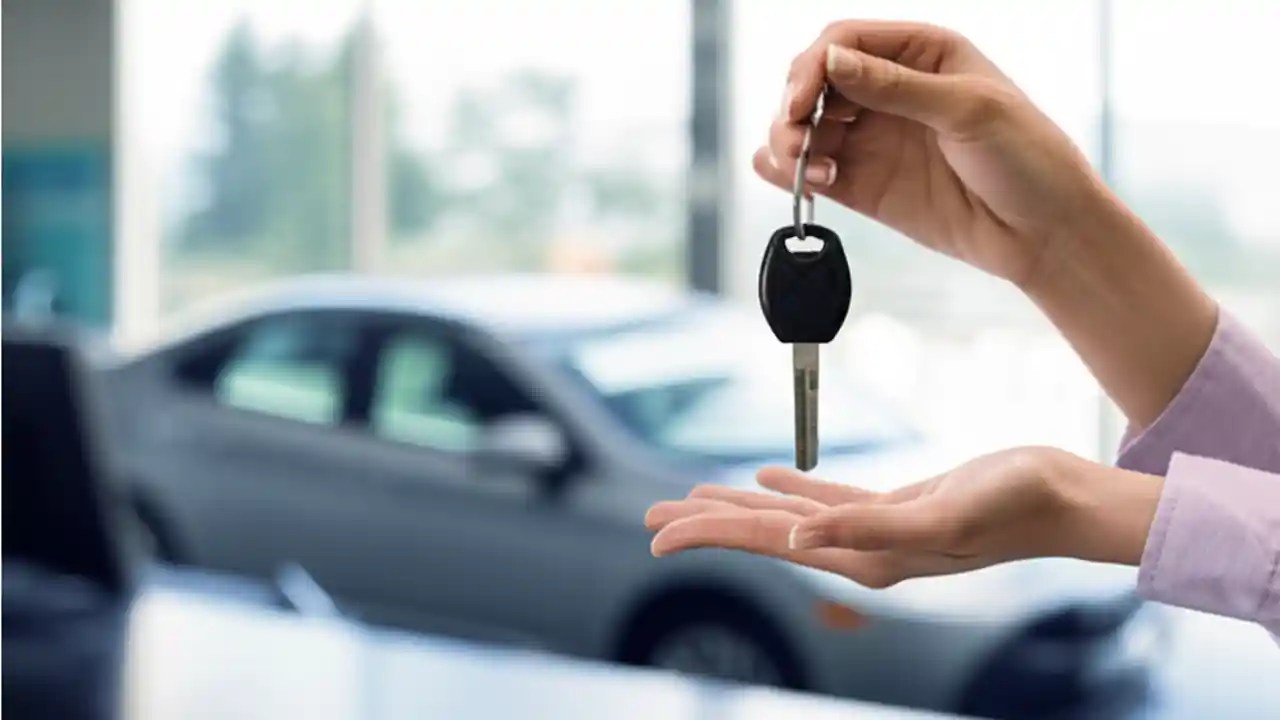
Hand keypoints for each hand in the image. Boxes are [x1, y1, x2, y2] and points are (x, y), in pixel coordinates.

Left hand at [645, 447, 1161, 588]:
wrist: (1064, 500)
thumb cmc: (1015, 507)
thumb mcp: (942, 512)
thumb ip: (868, 528)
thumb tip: (797, 541)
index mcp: (863, 556)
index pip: (766, 544)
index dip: (708, 535)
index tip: (657, 533)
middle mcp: (861, 549)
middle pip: (764, 534)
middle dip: (707, 523)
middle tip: (652, 516)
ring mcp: (876, 530)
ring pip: (789, 516)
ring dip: (742, 506)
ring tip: (695, 496)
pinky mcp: (895, 506)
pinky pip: (827, 500)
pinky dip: (792, 490)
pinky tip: (769, 478)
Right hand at [761, 20, 1216, 428]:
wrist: (1046, 234)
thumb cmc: (1029, 158)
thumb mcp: (967, 110)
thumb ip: (895, 86)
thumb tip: (830, 62)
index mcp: (923, 54)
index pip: (845, 42)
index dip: (813, 66)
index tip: (800, 102)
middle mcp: (892, 92)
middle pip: (815, 83)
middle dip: (794, 106)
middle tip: (794, 138)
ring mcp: (876, 139)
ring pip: (807, 128)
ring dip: (790, 143)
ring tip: (805, 169)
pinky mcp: (867, 186)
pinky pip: (814, 172)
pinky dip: (788, 173)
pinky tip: (792, 179)